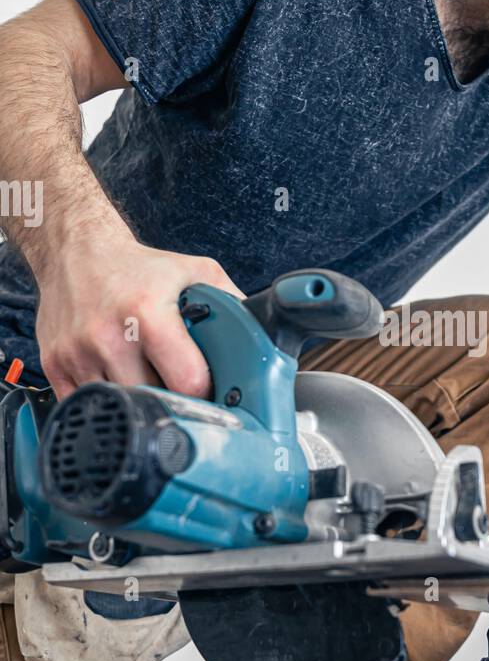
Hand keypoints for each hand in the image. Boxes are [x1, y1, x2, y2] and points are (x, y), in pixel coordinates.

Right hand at [35, 229, 244, 398]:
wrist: (75, 252)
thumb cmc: (137, 267)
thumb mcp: (194, 271)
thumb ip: (231, 302)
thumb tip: (262, 334)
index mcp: (147, 313)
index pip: (187, 381)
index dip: (204, 391)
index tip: (209, 390)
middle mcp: (109, 335)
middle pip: (153, 401)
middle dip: (172, 401)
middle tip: (179, 391)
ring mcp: (78, 353)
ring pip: (119, 408)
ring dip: (138, 404)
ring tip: (148, 382)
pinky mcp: (55, 365)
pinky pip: (85, 405)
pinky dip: (106, 402)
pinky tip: (119, 381)